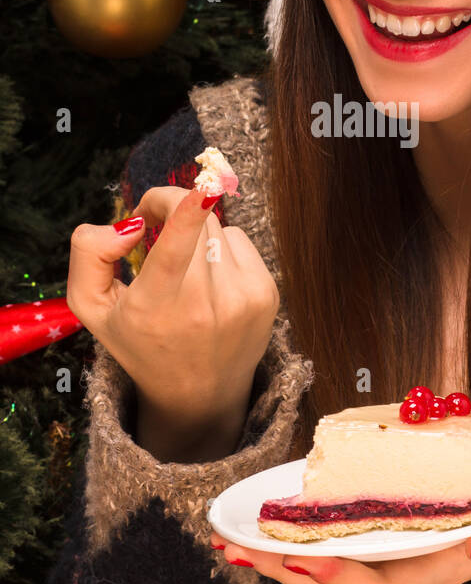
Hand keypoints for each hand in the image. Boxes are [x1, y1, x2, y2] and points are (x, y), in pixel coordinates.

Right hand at [66, 185, 280, 423]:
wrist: (199, 394)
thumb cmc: (139, 341)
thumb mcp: (92, 307)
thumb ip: (90, 254)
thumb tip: (131, 223)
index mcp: (157, 308)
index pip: (174, 252)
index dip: (187, 214)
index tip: (201, 189)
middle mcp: (205, 305)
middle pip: (196, 220)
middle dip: (170, 206)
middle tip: (149, 223)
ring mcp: (243, 300)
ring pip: (217, 227)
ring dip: (194, 232)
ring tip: (182, 268)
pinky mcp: (268, 294)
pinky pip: (239, 240)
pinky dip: (220, 249)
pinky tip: (209, 281)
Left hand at [211, 461, 470, 583]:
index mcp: (439, 568)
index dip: (338, 574)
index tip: (299, 555)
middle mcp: (408, 566)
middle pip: (337, 582)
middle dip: (284, 569)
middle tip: (236, 547)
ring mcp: (392, 550)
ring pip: (326, 566)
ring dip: (276, 558)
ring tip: (229, 542)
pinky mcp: (382, 528)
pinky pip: (331, 540)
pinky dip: (292, 536)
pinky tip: (257, 524)